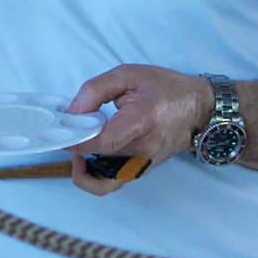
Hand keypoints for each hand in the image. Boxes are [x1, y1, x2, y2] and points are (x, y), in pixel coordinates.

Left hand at [63, 65, 211, 196]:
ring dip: (81, 166)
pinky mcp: (142, 171)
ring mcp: (145, 164)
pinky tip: (88, 153)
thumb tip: (71, 112)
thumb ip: (95, 90)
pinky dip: (94, 173)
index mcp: (143, 120)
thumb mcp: (127, 75)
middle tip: (61, 130)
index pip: (104, 142)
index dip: (76, 140)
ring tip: (75, 143)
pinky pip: (112, 182)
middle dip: (73, 147)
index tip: (58, 130)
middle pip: (99, 160)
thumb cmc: (165, 87)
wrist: (199, 108)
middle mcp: (145, 149)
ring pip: (103, 180)